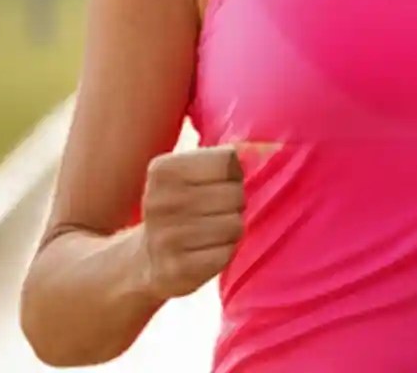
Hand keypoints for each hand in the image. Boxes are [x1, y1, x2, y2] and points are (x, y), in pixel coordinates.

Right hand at [136, 144, 259, 299]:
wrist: (145, 259)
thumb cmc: (181, 207)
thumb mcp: (189, 173)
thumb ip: (225, 158)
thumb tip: (271, 146)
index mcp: (163, 170)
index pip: (228, 161)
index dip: (234, 174)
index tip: (219, 183)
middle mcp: (161, 201)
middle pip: (235, 194)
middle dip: (235, 203)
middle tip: (216, 212)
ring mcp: (168, 237)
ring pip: (235, 225)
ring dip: (231, 230)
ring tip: (211, 232)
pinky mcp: (178, 269)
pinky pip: (227, 254)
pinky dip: (224, 252)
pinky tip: (206, 251)